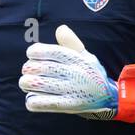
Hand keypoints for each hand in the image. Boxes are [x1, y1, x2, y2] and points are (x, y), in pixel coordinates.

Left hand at [19, 25, 134, 121]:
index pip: (51, 51)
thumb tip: (60, 29)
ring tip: (26, 83)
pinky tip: (31, 99)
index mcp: (77, 59)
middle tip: (26, 71)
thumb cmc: (91, 74)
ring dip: (27, 84)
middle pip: (42, 67)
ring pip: (39, 84)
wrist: (108, 98)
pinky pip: (44, 103)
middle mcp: (74, 73)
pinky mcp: (69, 105)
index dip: (36, 51)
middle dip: (29, 68)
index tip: (31, 54)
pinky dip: (32, 101)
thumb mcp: (86, 56)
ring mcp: (72, 90)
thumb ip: (71, 43)